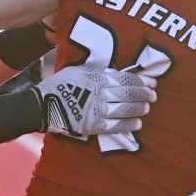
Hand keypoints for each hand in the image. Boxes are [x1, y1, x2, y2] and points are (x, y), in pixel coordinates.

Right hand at [36, 65, 156, 137]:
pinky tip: (138, 123)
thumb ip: (98, 71)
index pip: (125, 79)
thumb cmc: (60, 84)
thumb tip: (118, 72)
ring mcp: (97, 110)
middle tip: (153, 96)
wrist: (42, 105)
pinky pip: (116, 126)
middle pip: (128, 94)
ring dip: (139, 109)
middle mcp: (99, 93)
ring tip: (147, 108)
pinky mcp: (93, 125)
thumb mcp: (79, 70)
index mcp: (97, 77)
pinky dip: (129, 125)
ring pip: (125, 109)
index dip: (141, 81)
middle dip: (144, 95)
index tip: (152, 82)